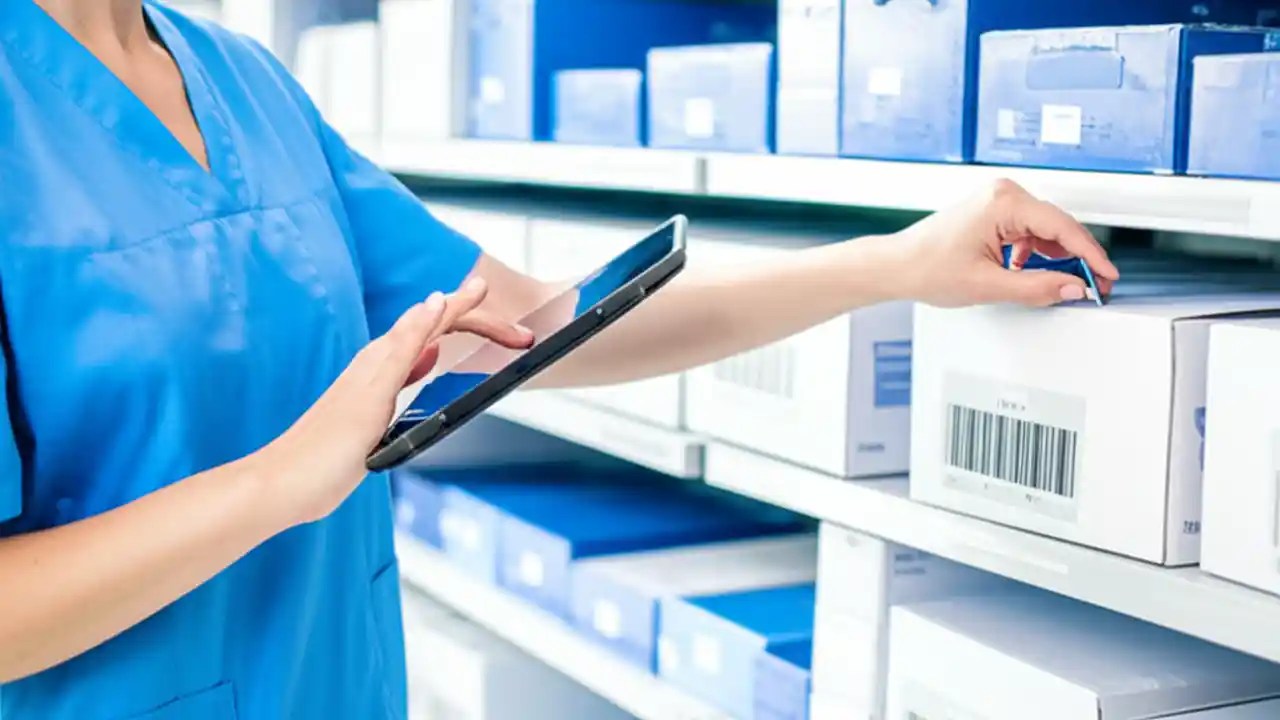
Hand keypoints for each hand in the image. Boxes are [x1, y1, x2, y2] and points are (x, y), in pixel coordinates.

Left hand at [258, 278, 532, 525]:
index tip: (497, 299)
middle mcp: (380, 364)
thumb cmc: (326, 447)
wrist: (289, 485)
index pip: (435, 317)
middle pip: (433, 328)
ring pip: (424, 345)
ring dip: (455, 333)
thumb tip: (434, 302)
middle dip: (473, 322)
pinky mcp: (374, 408)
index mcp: (382, 356)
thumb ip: (406, 346)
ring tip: (480, 325)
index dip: (469, 308)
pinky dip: (433, 359)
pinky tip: (434, 363)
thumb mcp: (376, 392)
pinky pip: (412, 370)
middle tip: (513, 332)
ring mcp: (377, 385)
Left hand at [896, 179, 1119, 307]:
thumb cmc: (927, 267)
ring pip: (1045, 230)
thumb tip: (1073, 288)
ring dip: (1055, 257)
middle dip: (1077, 258)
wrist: (898, 265)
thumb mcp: (989, 285)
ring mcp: (998, 200)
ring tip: (1062, 283)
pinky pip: (1028, 231)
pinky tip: (1029, 272)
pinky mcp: (994, 212)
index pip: (1063, 228)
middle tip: (1094, 286)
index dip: (1091, 255)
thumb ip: (1036, 288)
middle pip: (1058, 226)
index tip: (1107, 276)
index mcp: (1004, 202)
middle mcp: (1004, 194)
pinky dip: (1035, 253)